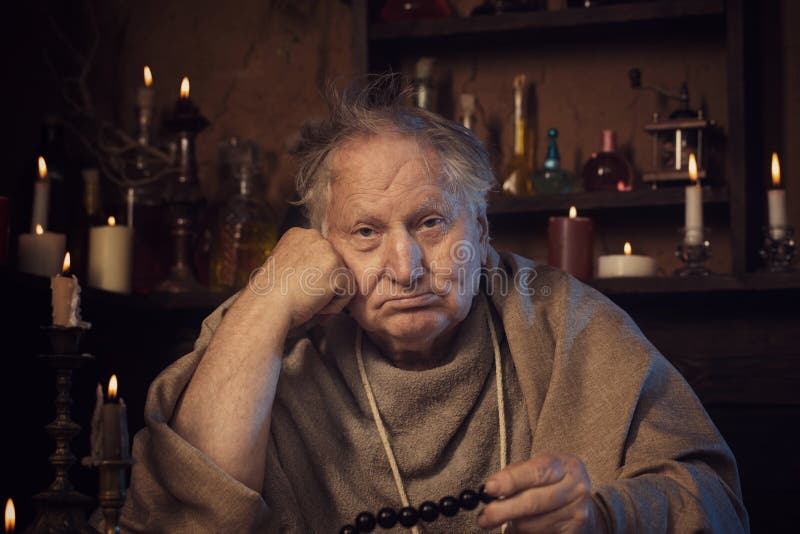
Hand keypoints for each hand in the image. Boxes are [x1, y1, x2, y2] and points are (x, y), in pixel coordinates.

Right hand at [248, 227, 355, 328]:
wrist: (266, 306)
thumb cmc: (271, 296)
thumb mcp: (286, 268)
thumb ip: (306, 265)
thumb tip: (328, 277)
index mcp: (298, 235)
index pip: (323, 256)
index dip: (314, 278)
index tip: (299, 290)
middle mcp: (314, 236)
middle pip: (336, 266)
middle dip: (324, 287)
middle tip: (304, 300)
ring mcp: (327, 250)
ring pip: (344, 279)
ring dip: (330, 297)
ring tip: (308, 303)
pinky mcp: (337, 268)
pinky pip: (349, 291)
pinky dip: (335, 306)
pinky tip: (316, 306)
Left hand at [477, 453, 598, 532]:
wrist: (584, 509)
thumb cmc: (552, 485)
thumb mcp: (541, 470)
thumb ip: (517, 474)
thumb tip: (490, 489)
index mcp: (567, 466)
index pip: (536, 472)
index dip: (511, 480)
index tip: (489, 488)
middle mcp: (577, 489)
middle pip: (533, 502)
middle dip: (503, 510)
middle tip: (484, 517)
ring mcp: (577, 514)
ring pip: (532, 524)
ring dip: (514, 525)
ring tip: (508, 520)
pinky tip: (521, 529)